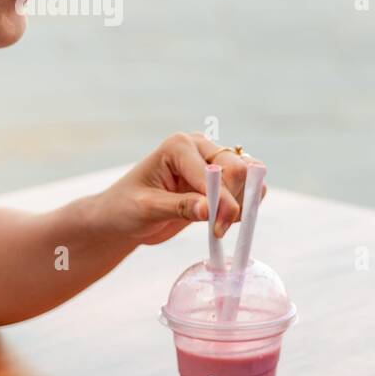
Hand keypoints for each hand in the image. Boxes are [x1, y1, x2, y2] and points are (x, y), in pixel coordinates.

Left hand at [95, 132, 266, 246]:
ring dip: (242, 203)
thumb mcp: (147, 209)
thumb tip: (209, 209)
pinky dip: (245, 205)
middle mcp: (201, 147)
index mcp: (179, 145)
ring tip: (217, 224)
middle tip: (218, 229)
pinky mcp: (222, 178)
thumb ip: (179, 207)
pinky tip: (223, 219)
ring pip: (250, 177)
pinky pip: (250, 187)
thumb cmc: (126, 208)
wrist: (124, 216)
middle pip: (240, 169)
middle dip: (234, 202)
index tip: (217, 229)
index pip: (216, 171)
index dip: (222, 201)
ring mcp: (214, 160)